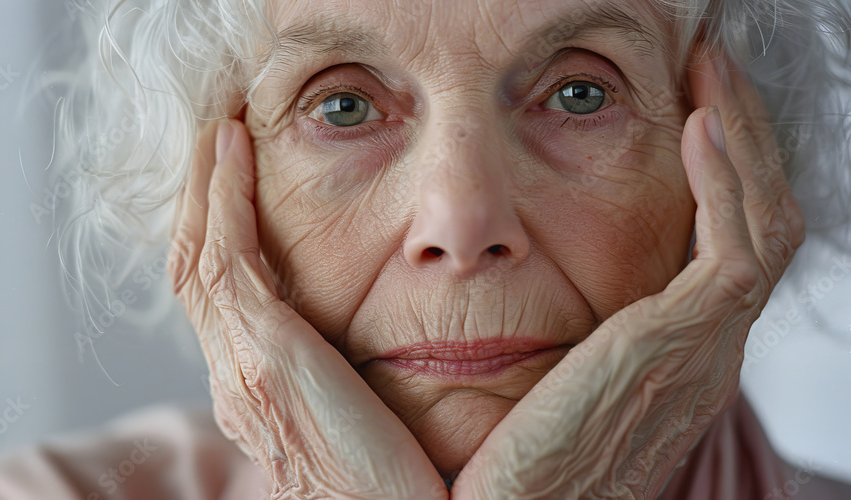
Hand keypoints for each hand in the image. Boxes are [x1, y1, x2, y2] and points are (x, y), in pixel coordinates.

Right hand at [167, 119, 447, 498]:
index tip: (233, 180)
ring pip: (200, 254)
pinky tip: (234, 149)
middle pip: (196, 267)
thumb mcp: (362, 424)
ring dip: (207, 185)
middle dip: (201, 199)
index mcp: (255, 389)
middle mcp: (233, 375)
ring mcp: (240, 364)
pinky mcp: (265, 355)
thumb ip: (348, 380)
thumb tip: (374, 349)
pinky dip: (225, 198)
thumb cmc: (390, 489)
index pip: (221, 292)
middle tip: (215, 139)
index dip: (218, 231)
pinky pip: (227, 256)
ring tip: (221, 131)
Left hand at [450, 53, 804, 498]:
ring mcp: (701, 351)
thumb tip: (504, 278)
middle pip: (757, 223)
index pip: (722, 245)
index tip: (690, 112)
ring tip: (712, 76)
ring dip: (743, 142)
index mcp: (671, 356)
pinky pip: (732, 249)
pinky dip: (726, 184)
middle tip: (712, 73)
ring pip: (761, 224)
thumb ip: (553, 331)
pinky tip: (697, 129)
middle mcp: (702, 351)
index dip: (719, 175)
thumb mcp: (538, 381)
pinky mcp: (679, 348)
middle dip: (742, 141)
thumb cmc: (500, 460)